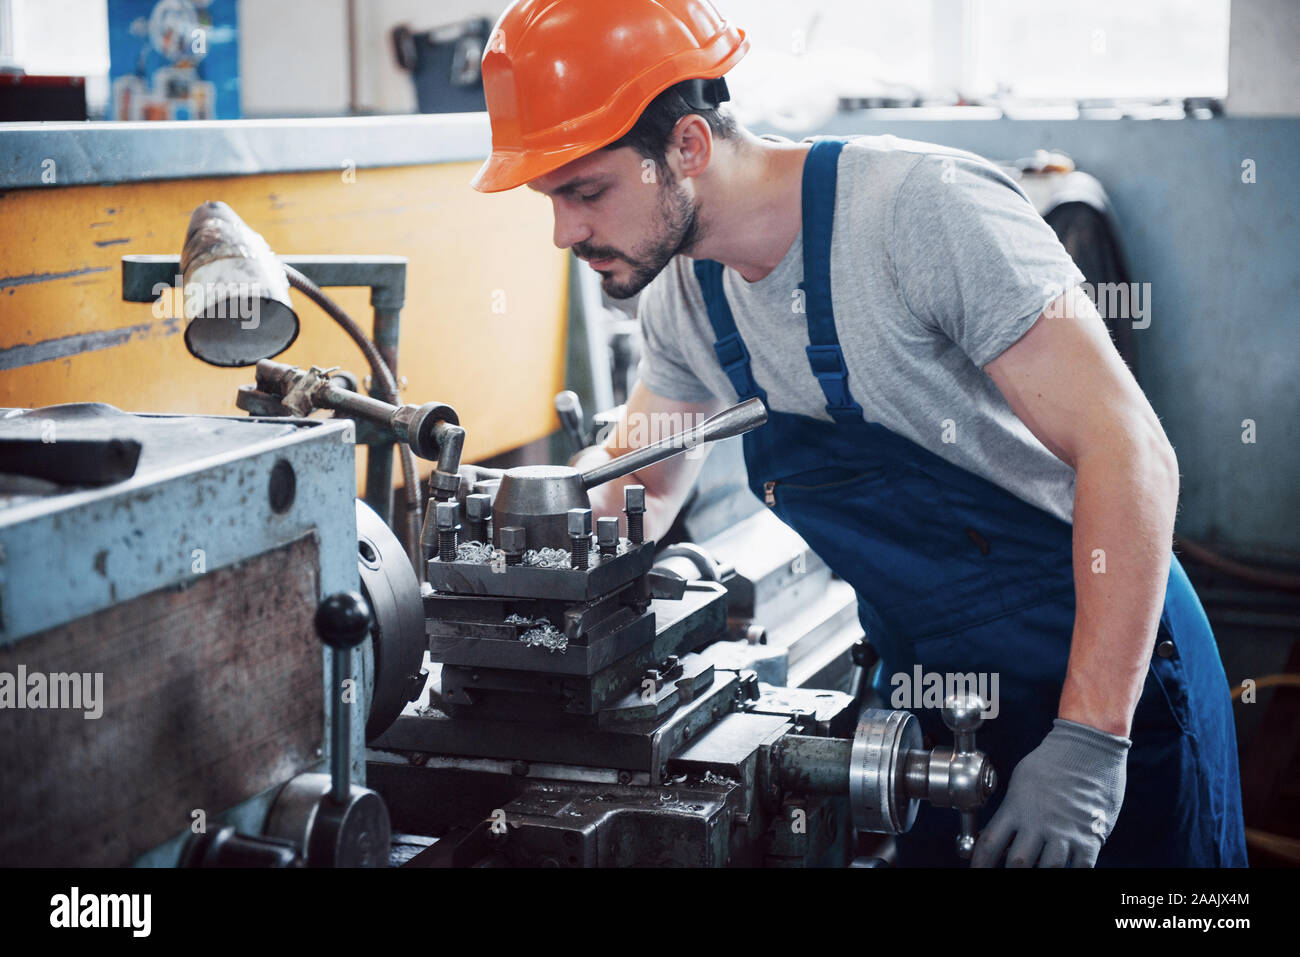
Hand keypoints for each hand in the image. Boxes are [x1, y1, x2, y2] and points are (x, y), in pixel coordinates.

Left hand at [970, 718, 1130, 867]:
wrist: (1089, 745)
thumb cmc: (1054, 759)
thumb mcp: (1021, 780)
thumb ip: (1012, 809)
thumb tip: (1000, 833)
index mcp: (1016, 807)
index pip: (989, 844)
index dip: (980, 863)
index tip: (976, 870)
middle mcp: (1038, 823)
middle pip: (1017, 864)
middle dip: (1011, 873)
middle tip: (1010, 873)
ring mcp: (1065, 832)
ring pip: (1048, 870)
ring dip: (1042, 875)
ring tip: (1039, 869)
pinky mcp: (1090, 838)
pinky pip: (1081, 869)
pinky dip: (1073, 873)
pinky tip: (1067, 869)